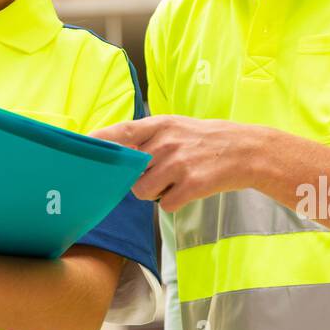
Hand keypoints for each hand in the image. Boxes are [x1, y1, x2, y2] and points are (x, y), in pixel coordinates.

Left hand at [90, 115, 268, 211]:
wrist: (247, 150)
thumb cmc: (207, 140)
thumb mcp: (176, 127)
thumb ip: (148, 138)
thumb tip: (117, 154)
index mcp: (161, 125)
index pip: (121, 133)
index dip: (100, 142)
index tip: (82, 148)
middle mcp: (166, 142)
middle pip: (130, 172)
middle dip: (138, 178)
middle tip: (157, 173)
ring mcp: (179, 164)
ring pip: (144, 191)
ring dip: (156, 192)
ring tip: (176, 181)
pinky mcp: (192, 185)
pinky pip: (166, 205)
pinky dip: (175, 202)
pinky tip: (189, 190)